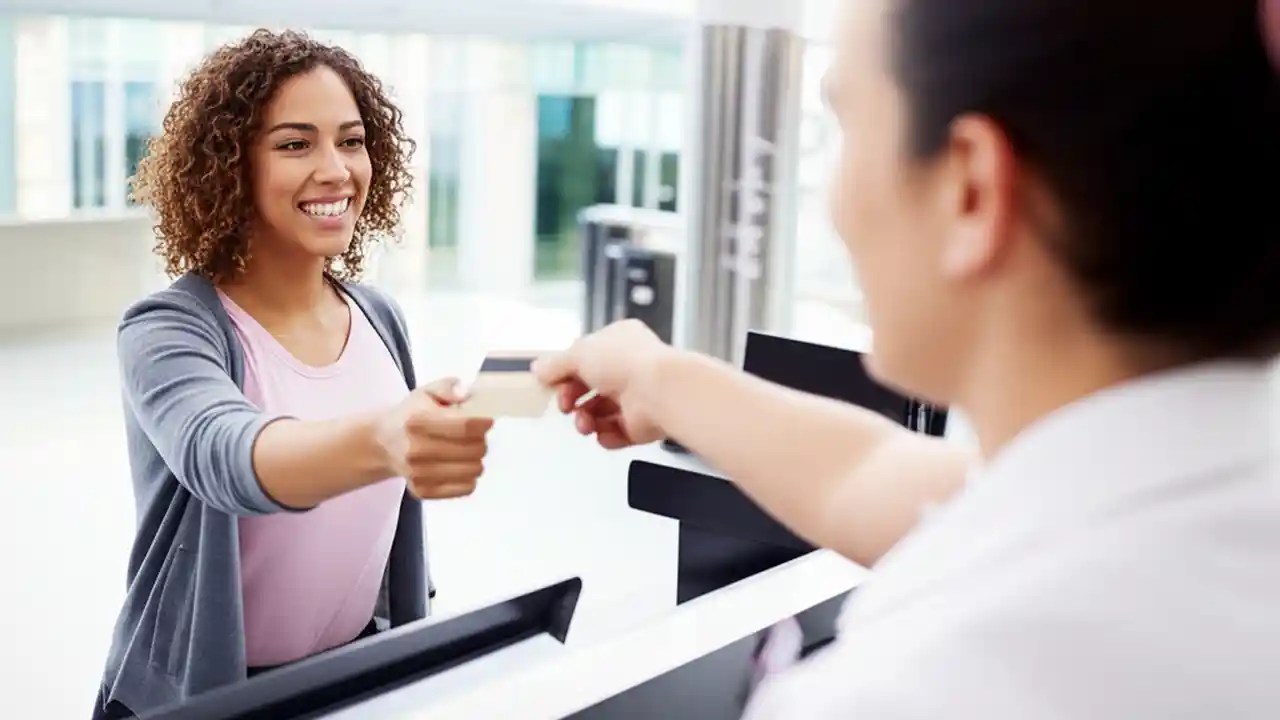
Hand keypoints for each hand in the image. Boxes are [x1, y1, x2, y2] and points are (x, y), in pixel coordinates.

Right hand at [377, 377, 492, 498]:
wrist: (383, 443)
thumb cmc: (411, 415)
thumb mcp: (426, 392)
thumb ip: (448, 388)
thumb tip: (465, 393)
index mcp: (418, 421)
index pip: (465, 426)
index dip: (483, 424)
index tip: (488, 421)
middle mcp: (416, 450)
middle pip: (472, 449)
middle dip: (481, 440)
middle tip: (476, 436)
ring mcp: (418, 473)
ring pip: (473, 470)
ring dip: (476, 459)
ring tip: (466, 451)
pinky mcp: (423, 490)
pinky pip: (466, 487)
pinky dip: (469, 477)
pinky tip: (459, 466)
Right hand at [532, 319, 674, 448]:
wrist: (660, 391)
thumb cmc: (629, 362)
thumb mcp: (578, 353)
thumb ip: (556, 364)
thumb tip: (539, 369)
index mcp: (619, 341)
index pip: (586, 357)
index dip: (566, 371)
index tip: (551, 383)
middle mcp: (630, 368)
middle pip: (590, 388)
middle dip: (573, 400)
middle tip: (566, 405)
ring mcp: (637, 396)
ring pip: (600, 413)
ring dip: (586, 421)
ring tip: (584, 423)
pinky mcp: (642, 423)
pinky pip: (615, 434)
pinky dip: (605, 436)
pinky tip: (602, 433)